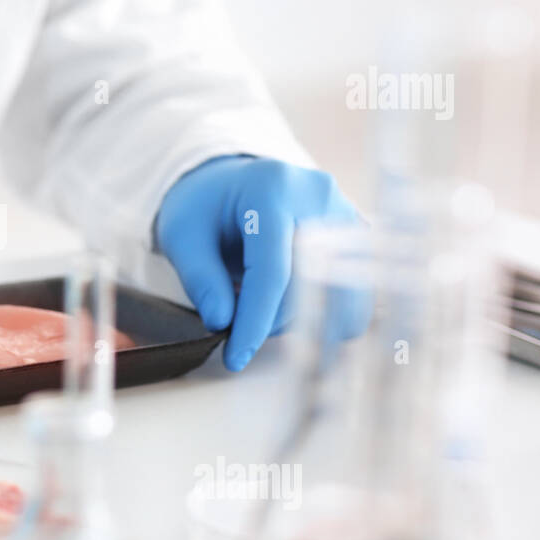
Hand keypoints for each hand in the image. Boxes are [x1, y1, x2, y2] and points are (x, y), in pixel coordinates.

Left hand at [155, 155, 357, 370]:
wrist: (229, 183)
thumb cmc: (204, 207)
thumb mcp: (182, 236)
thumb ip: (201, 279)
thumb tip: (222, 322)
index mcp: (271, 191)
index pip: (273, 270)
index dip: (256, 320)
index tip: (237, 357)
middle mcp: (318, 196)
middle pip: (308, 285)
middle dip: (273, 321)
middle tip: (239, 326)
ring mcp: (345, 213)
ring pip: (339, 293)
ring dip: (301, 318)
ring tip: (262, 309)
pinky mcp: (358, 234)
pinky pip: (353, 288)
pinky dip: (323, 309)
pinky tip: (291, 307)